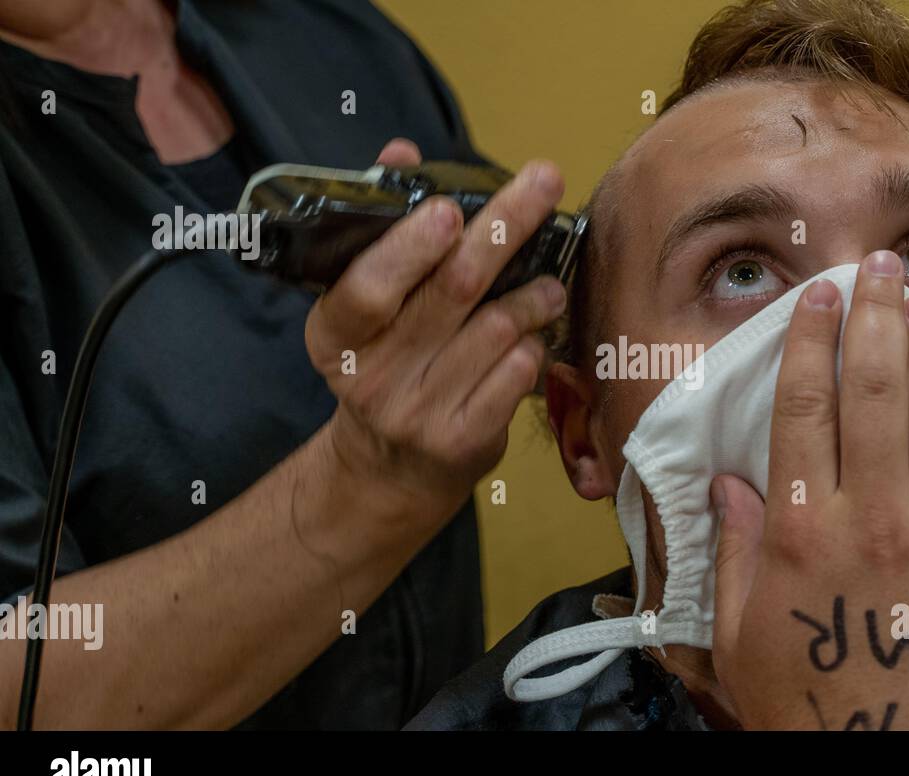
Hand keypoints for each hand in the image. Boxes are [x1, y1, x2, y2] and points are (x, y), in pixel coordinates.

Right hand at [305, 139, 566, 520]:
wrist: (390, 467)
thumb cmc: (385, 363)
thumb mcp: (364, 307)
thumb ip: (382, 228)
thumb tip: (401, 153)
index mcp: (334, 332)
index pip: (367, 287)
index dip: (409, 247)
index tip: (448, 209)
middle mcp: (371, 374)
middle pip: (450, 291)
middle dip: (503, 228)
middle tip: (542, 185)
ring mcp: (418, 411)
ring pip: (496, 330)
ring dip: (533, 295)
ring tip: (550, 282)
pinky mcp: (463, 438)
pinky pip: (516, 374)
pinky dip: (533, 345)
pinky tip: (532, 337)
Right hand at [709, 250, 908, 729]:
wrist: (895, 763)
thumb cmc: (808, 706)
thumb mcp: (737, 636)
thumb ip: (733, 551)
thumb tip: (731, 483)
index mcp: (799, 529)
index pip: (804, 405)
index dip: (810, 339)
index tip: (818, 296)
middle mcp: (870, 515)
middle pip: (873, 390)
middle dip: (873, 317)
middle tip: (874, 269)